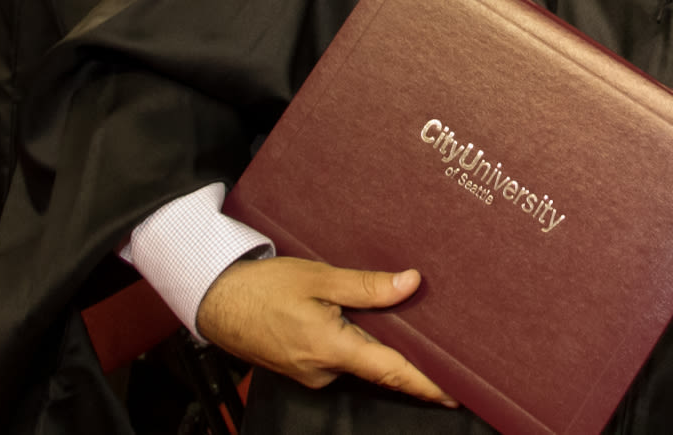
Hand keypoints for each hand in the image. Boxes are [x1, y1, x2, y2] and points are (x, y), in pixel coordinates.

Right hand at [196, 257, 456, 406]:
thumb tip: (411, 284)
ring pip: (358, 359)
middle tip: (442, 340)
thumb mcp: (319, 278)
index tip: (454, 394)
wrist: (217, 301)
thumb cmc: (264, 287)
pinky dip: (356, 342)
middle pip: (378, 365)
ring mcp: (312, 372)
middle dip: (408, 354)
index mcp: (331, 349)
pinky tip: (360, 320)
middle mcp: (324, 370)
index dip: (425, 384)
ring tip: (400, 316)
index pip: (389, 371)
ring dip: (378, 342)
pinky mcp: (303, 367)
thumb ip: (367, 286)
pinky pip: (340, 357)